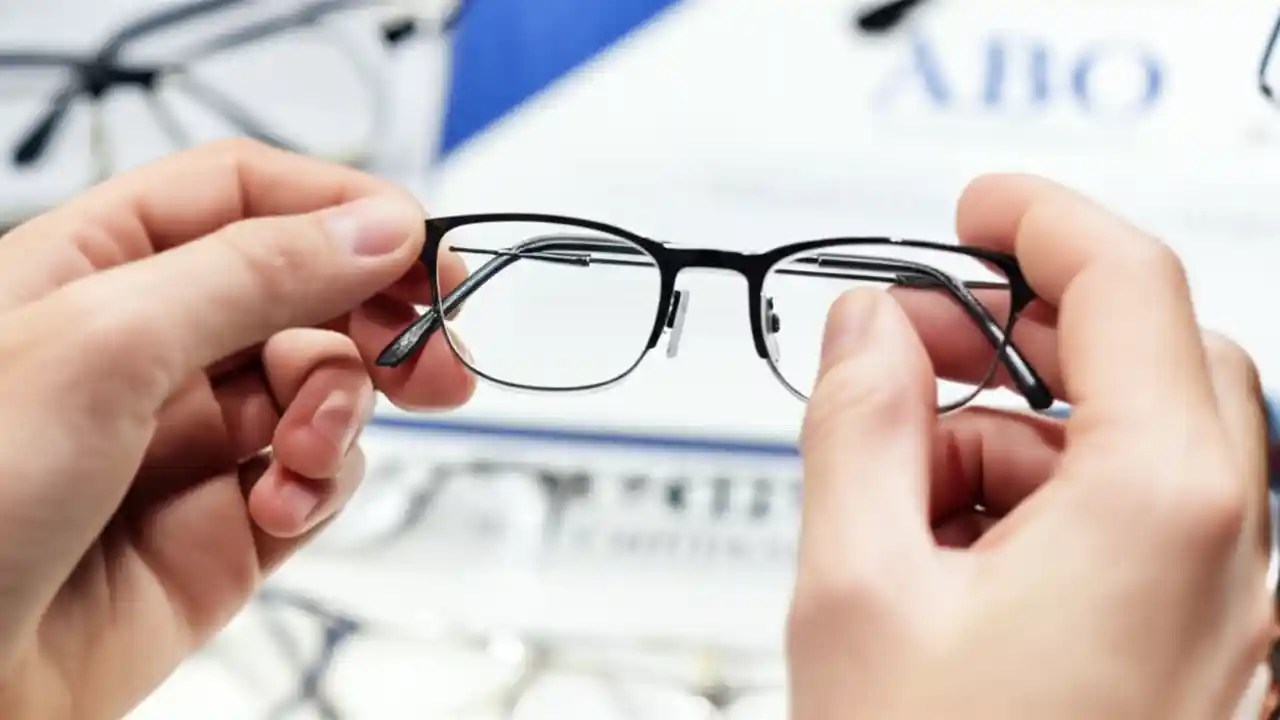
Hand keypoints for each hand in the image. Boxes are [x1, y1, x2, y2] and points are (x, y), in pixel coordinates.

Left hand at [0, 140, 472, 718]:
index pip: (247, 196)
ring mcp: (194, 441)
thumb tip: (374, 230)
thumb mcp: (102, 347)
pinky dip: (324, 485)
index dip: (340, 210)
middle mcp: (152, 349)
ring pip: (325, 387)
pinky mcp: (227, 528)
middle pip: (307, 291)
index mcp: (97, 269)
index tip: (419, 249)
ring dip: (340, 413)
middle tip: (434, 353)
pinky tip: (283, 504)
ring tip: (305, 452)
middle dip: (377, 318)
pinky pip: (319, 479)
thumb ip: (251, 275)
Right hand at [787, 174, 1273, 718]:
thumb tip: (867, 328)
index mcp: (1162, 514)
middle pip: (1155, 362)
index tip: (976, 212)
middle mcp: (1231, 565)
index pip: (1128, 283)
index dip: (1039, 221)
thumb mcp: (855, 591)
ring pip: (1143, 457)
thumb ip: (856, 426)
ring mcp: (1231, 626)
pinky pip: (1146, 541)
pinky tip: (949, 566)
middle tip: (918, 340)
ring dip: (1021, 440)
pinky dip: (1052, 517)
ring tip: (903, 496)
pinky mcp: (1203, 668)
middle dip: (1025, 335)